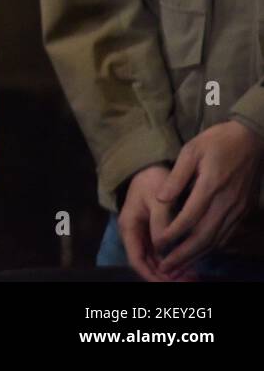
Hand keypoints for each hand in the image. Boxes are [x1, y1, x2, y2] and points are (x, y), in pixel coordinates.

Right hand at [118, 164, 184, 280]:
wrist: (151, 167)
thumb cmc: (152, 181)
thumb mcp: (157, 200)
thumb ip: (160, 223)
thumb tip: (164, 249)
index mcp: (129, 227)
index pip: (136, 260)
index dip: (151, 275)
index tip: (170, 283)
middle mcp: (134, 234)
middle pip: (146, 263)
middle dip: (164, 276)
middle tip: (187, 282)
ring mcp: (143, 233)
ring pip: (155, 260)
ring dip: (170, 271)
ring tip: (191, 278)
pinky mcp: (154, 231)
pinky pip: (162, 252)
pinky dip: (173, 260)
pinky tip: (189, 266)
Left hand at [151, 120, 263, 275]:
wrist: (251, 139)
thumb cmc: (216, 142)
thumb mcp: (191, 151)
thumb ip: (177, 177)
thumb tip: (160, 199)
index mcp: (211, 185)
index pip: (189, 217)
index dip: (173, 234)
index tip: (157, 245)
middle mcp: (227, 202)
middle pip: (204, 236)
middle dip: (184, 254)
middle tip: (166, 268)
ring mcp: (238, 209)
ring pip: (217, 239)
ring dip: (198, 255)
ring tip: (179, 267)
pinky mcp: (244, 211)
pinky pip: (227, 235)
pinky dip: (212, 247)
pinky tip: (199, 253)